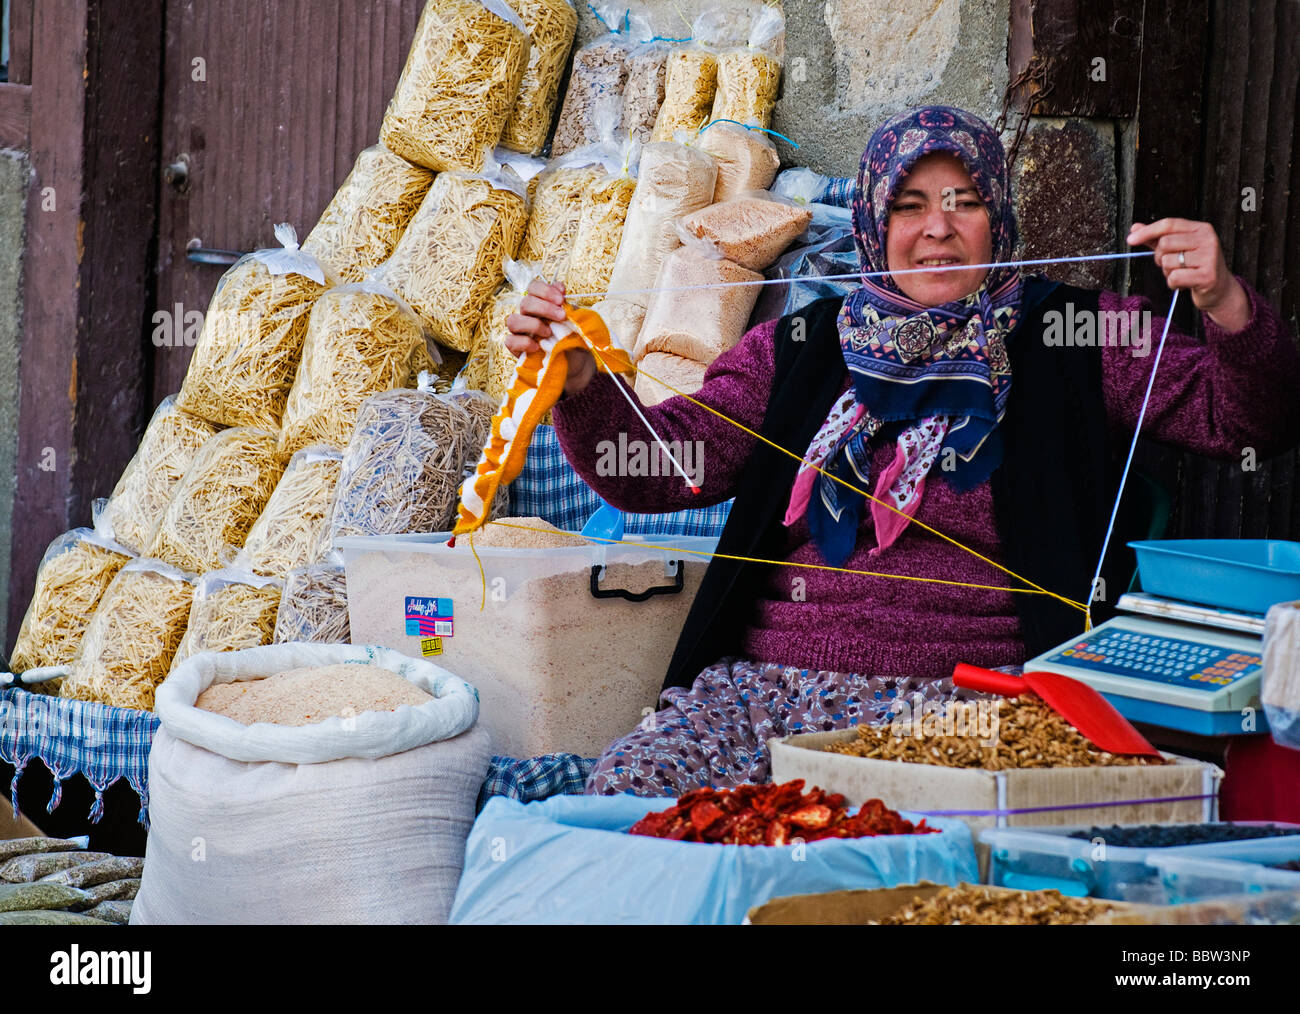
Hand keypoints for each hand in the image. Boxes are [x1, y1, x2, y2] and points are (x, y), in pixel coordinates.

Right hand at [504, 279, 596, 396]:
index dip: (544, 290)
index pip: (533, 288)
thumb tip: (560, 287)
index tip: (561, 298)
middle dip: (544, 307)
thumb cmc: (574, 338)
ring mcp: (520, 332)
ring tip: (549, 332)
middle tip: (561, 316)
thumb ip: (565, 303)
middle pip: (525, 303)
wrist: (577, 363)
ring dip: (533, 324)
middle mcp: (527, 316)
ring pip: (513, 321)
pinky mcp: (517, 349)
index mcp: (540, 304)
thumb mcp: (574, 319)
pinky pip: (510, 341)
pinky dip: (524, 342)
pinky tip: (537, 346)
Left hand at [1128, 218, 1250, 330]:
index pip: (1169, 224)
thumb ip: (1157, 238)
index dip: (1147, 231)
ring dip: (1167, 272)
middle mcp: (1208, 239)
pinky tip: (1185, 284)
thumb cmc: (1195, 267)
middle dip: (1160, 257)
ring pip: (1167, 262)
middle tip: (1171, 265)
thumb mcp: (1178, 249)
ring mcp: (1210, 257)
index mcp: (1201, 229)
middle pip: (1165, 243)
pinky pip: (1174, 278)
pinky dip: (1173, 284)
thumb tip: (1134, 228)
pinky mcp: (1207, 276)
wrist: (1220, 290)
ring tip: (1182, 274)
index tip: (1130, 239)